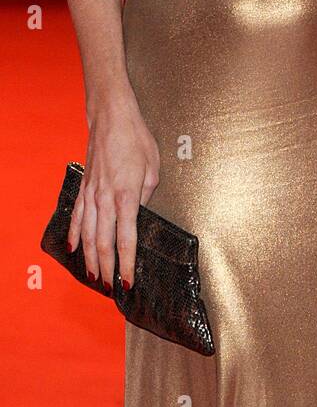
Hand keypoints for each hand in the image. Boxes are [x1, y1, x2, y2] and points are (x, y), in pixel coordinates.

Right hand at [70, 90, 159, 293]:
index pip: (126, 239)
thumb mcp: (153, 168)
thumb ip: (147, 195)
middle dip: (106, 268)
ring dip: (89, 258)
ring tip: (93, 276)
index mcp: (126, 196)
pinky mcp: (84, 188)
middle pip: (103, 243)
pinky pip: (76, 217)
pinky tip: (72, 249)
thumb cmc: (137, 140)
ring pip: (86, 235)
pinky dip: (73, 235)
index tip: (129, 281)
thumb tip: (141, 213)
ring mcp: (91, 194)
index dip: (127, 263)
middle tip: (109, 288)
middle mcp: (105, 199)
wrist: (112, 118)